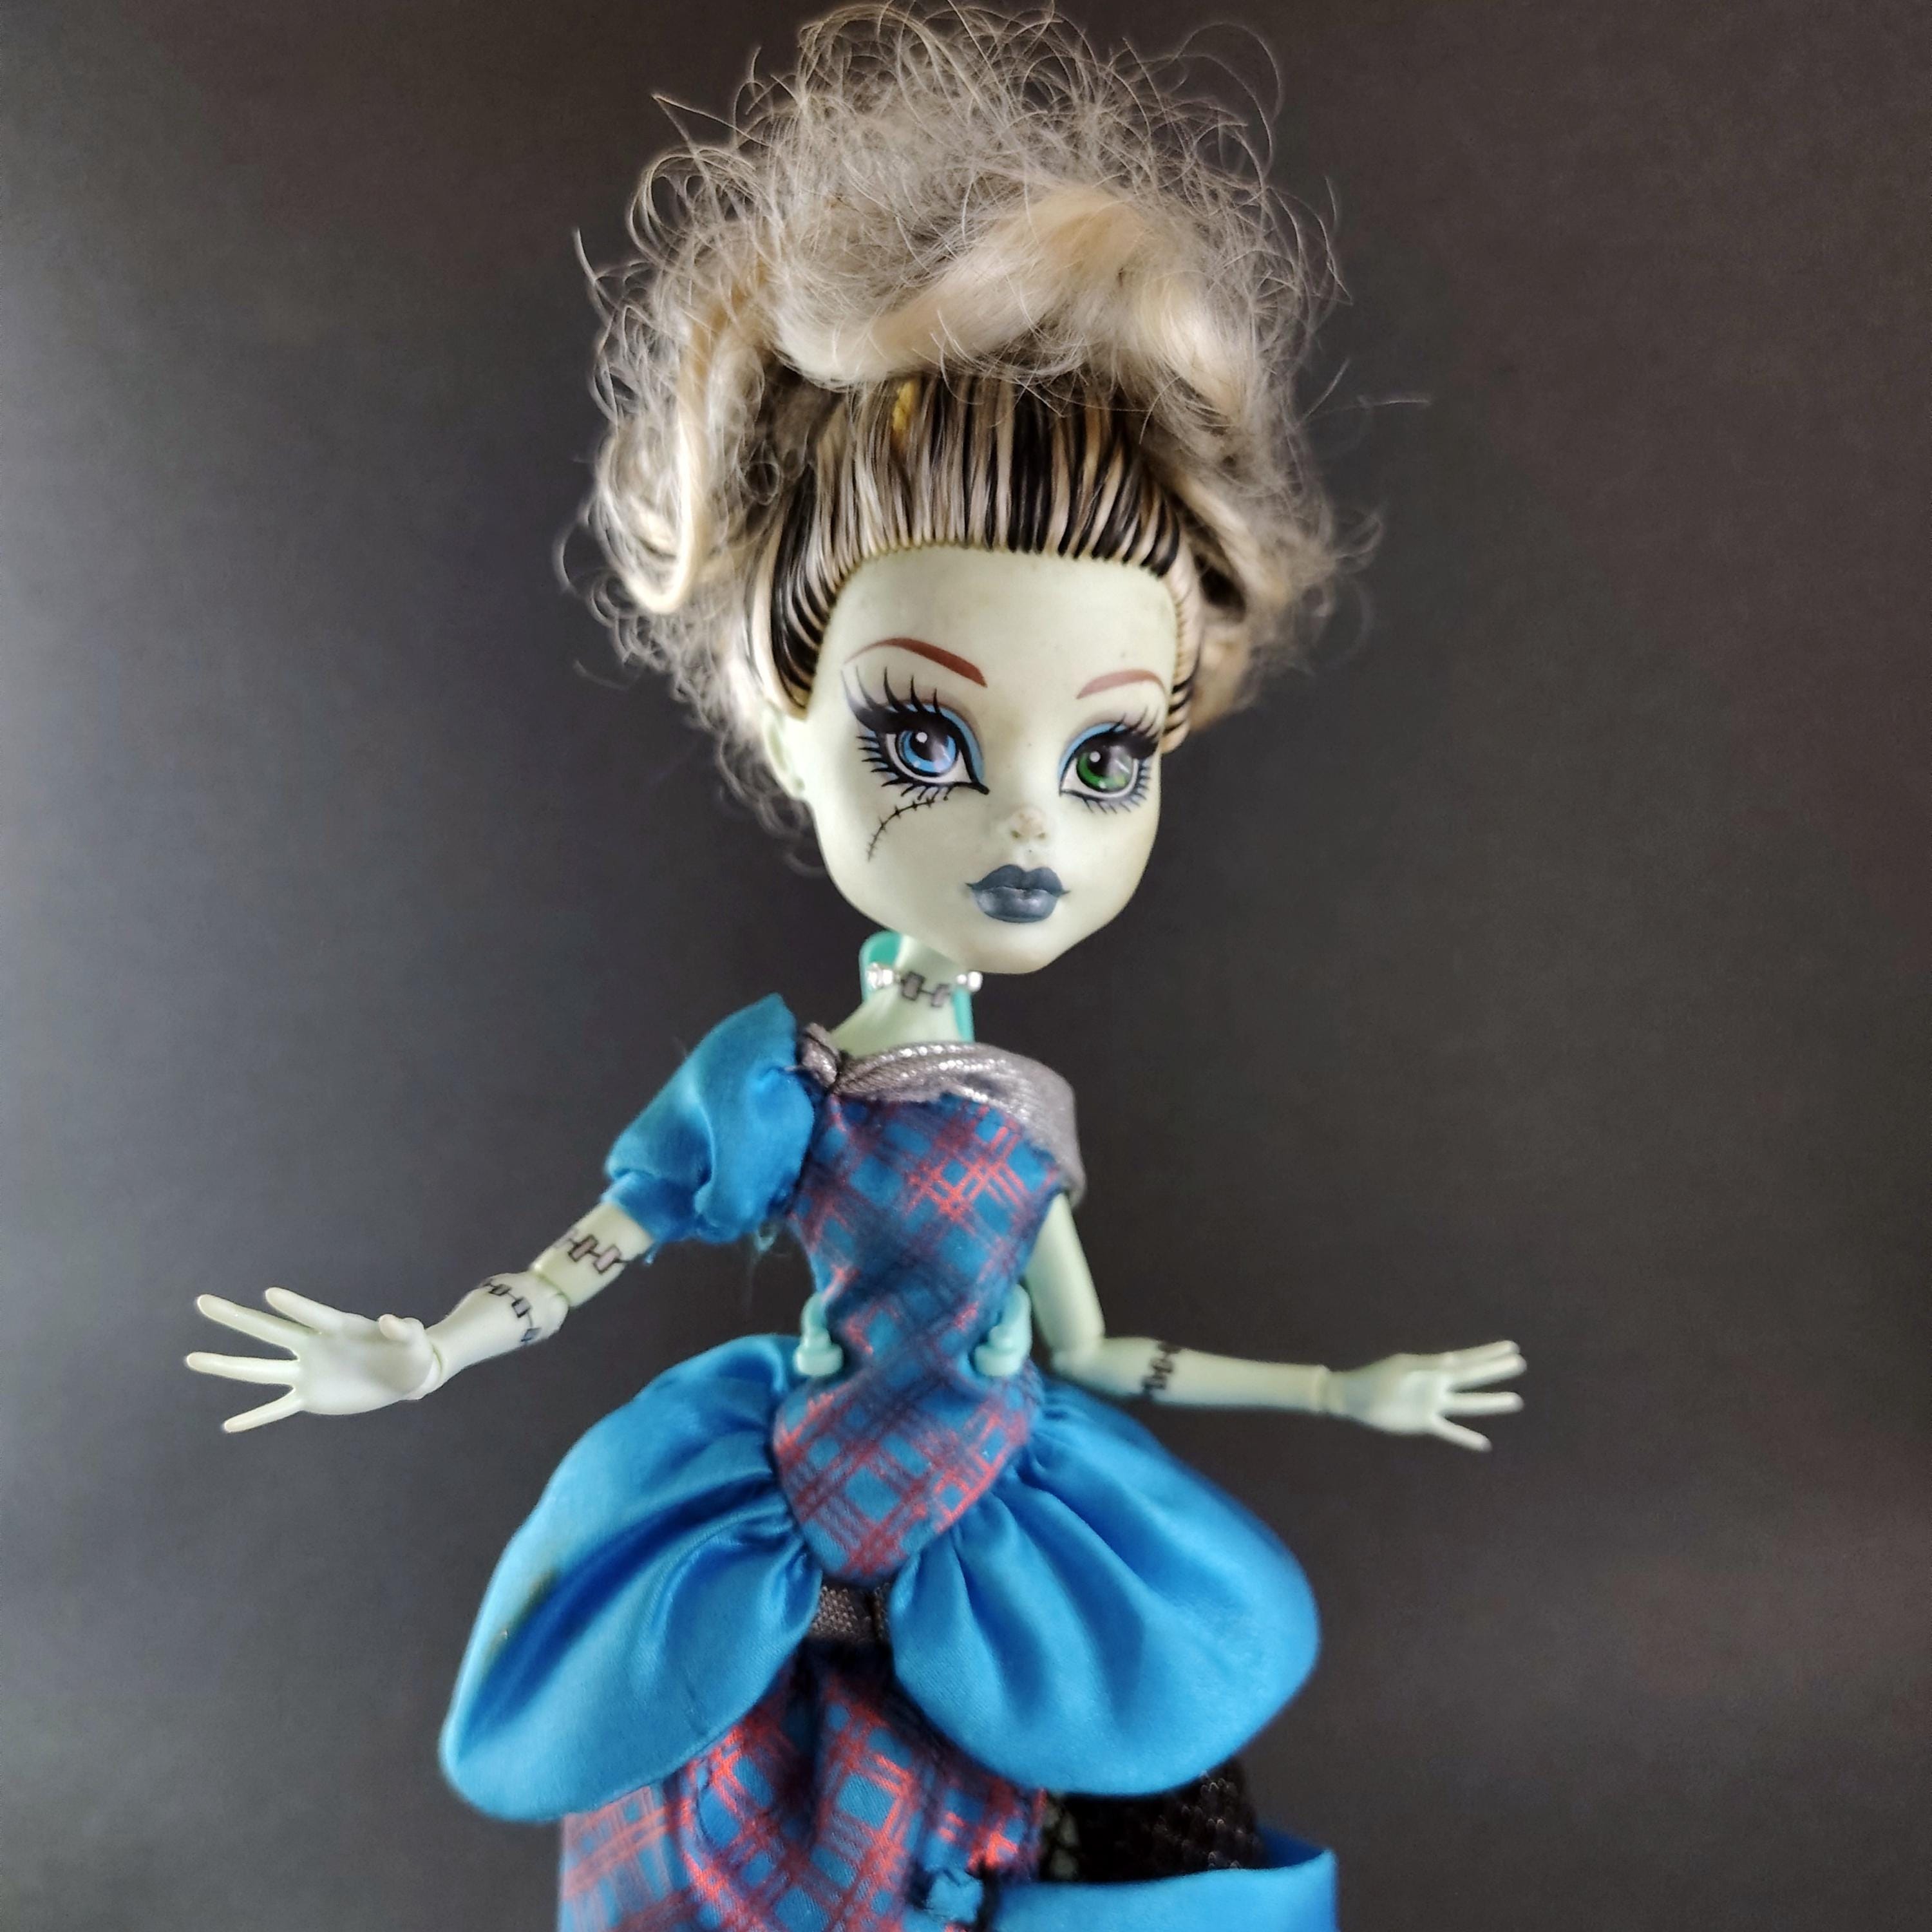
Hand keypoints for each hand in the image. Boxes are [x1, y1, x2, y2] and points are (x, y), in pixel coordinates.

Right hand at [186, 1289, 438, 1431]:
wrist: (405, 1376)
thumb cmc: (410, 1352)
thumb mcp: (415, 1341)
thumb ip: (406, 1330)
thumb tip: (392, 1321)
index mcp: (338, 1327)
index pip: (312, 1315)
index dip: (294, 1306)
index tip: (270, 1294)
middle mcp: (313, 1346)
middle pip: (269, 1330)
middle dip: (236, 1317)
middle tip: (202, 1302)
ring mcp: (306, 1372)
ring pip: (260, 1370)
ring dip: (227, 1365)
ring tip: (192, 1358)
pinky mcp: (309, 1397)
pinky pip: (277, 1409)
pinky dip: (255, 1418)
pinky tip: (229, 1425)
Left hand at [1324, 1340, 1524, 1450]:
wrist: (1353, 1398)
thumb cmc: (1375, 1377)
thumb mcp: (1401, 1368)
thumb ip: (1427, 1365)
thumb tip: (1452, 1359)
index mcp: (1433, 1369)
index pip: (1468, 1360)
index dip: (1489, 1354)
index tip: (1511, 1347)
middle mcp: (1438, 1386)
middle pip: (1473, 1378)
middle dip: (1495, 1371)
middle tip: (1520, 1364)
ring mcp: (1433, 1405)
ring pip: (1468, 1405)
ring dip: (1491, 1403)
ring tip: (1515, 1400)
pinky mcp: (1423, 1423)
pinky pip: (1449, 1432)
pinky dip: (1465, 1438)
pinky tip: (1483, 1444)